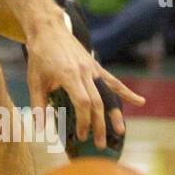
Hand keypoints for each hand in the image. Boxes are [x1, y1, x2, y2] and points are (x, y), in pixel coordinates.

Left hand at [25, 18, 143, 149]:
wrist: (49, 29)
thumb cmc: (40, 55)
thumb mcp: (34, 80)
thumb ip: (38, 105)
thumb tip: (40, 129)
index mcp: (69, 76)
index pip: (83, 103)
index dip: (84, 121)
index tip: (82, 136)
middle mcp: (84, 73)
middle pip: (97, 103)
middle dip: (99, 125)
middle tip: (101, 145)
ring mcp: (92, 69)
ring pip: (107, 94)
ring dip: (114, 114)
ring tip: (120, 132)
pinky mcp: (95, 66)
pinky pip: (113, 81)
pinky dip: (126, 92)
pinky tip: (140, 101)